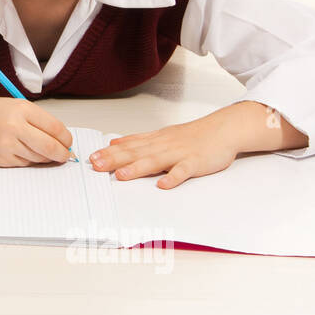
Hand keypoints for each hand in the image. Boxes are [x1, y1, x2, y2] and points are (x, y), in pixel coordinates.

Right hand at [0, 96, 74, 168]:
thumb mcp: (16, 106)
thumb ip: (39, 121)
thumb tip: (61, 140)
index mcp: (21, 110)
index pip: (55, 128)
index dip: (66, 138)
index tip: (68, 142)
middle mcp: (14, 127)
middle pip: (50, 147)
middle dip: (62, 153)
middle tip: (65, 154)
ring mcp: (7, 146)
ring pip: (39, 158)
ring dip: (46, 157)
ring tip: (42, 149)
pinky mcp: (2, 160)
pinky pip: (25, 163)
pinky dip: (29, 160)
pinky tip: (22, 150)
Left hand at [87, 112, 241, 188]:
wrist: (223, 129)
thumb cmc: (192, 135)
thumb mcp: (161, 135)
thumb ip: (138, 140)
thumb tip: (114, 142)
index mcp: (155, 140)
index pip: (128, 146)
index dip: (109, 152)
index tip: (91, 158)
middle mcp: (163, 146)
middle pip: (136, 153)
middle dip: (115, 160)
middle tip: (96, 166)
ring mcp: (179, 154)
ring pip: (155, 161)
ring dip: (137, 168)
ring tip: (120, 176)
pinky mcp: (196, 162)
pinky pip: (183, 171)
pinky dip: (173, 178)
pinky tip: (163, 185)